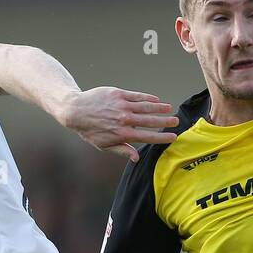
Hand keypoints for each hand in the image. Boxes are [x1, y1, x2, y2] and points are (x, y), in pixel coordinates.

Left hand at [58, 87, 178, 161]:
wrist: (76, 110)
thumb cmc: (90, 130)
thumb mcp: (104, 145)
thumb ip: (122, 150)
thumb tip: (136, 159)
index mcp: (123, 134)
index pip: (148, 136)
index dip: (162, 137)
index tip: (173, 136)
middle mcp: (125, 119)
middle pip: (150, 121)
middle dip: (165, 122)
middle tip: (176, 122)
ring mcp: (123, 105)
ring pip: (146, 106)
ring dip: (160, 108)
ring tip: (169, 108)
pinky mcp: (119, 94)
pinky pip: (137, 96)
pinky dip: (148, 98)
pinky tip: (156, 99)